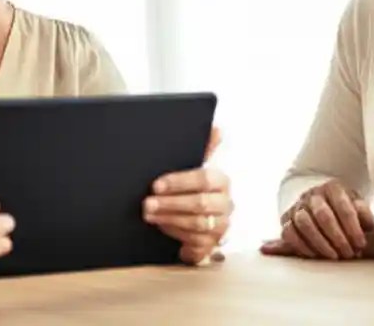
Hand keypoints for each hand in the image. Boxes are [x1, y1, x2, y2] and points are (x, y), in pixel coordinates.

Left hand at [142, 127, 232, 264]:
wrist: (197, 216)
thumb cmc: (193, 187)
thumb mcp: (193, 166)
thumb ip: (204, 147)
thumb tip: (216, 128)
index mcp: (221, 181)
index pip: (204, 179)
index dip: (179, 182)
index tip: (156, 185)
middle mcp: (226, 204)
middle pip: (200, 204)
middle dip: (171, 204)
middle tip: (147, 203)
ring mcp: (221, 226)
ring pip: (198, 225)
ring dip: (170, 220)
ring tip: (149, 215)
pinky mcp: (212, 246)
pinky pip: (197, 245)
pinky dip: (178, 237)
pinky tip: (162, 228)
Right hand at [259, 179, 373, 259]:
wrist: (325, 208)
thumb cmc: (346, 213)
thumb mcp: (360, 210)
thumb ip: (365, 216)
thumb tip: (369, 224)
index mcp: (333, 189)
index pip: (343, 207)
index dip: (353, 228)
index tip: (361, 244)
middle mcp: (313, 195)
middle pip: (322, 215)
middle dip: (337, 237)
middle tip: (348, 254)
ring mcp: (297, 207)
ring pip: (303, 223)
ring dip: (320, 243)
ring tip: (334, 257)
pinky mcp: (286, 220)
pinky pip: (288, 232)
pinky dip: (301, 246)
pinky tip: (316, 255)